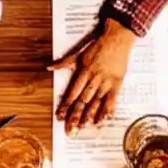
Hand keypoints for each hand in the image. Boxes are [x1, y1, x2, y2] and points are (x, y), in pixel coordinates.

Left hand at [50, 18, 135, 134]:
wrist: (118, 38)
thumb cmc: (98, 45)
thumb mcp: (79, 52)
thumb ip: (64, 63)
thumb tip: (49, 67)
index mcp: (83, 71)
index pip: (72, 92)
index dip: (65, 105)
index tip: (60, 116)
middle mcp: (94, 78)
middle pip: (83, 100)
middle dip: (76, 115)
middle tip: (70, 129)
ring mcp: (106, 81)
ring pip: (96, 101)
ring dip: (89, 115)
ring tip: (83, 126)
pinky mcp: (117, 83)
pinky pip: (112, 100)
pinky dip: (107, 110)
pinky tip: (102, 120)